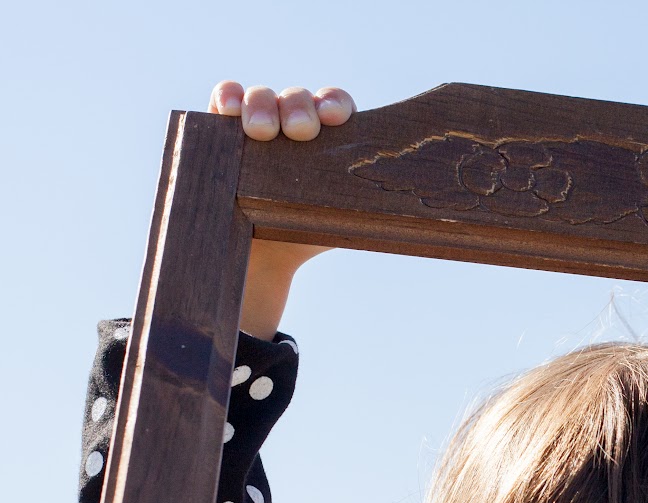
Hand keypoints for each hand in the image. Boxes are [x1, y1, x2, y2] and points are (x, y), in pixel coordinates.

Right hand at [207, 81, 357, 336]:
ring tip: (261, 132)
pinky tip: (227, 109)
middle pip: (297, 98)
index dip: (334, 103)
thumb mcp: (343, 221)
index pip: (335, 105)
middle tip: (300, 133)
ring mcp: (257, 122)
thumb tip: (423, 225)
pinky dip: (226, 98)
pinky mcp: (222, 129)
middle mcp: (293, 123)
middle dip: (298, 108)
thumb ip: (371, 212)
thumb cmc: (309, 234)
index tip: (336, 118)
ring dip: (262, 106)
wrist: (262, 257)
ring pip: (261, 96)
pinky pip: (223, 101)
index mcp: (329, 138)